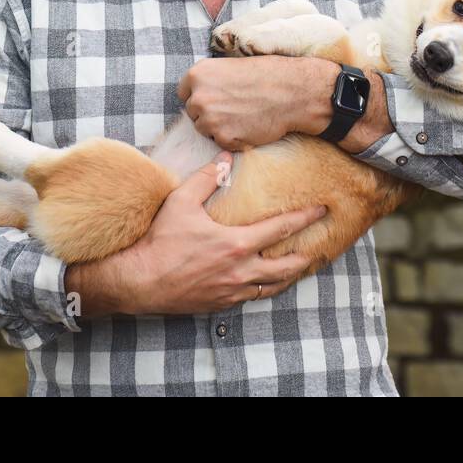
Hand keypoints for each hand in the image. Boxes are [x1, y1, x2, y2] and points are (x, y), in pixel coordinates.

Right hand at [119, 153, 327, 314]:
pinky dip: (265, 288)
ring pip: (273, 287)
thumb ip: (207, 178)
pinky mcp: (222, 305)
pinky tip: (265, 282)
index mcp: (237, 244)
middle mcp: (241, 271)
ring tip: (299, 267)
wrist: (140, 281)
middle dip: (307, 256)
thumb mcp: (181, 202)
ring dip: (289, 276)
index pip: (281, 229)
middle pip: (287, 267)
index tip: (321, 210)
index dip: (305, 218)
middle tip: (319, 247)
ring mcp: (233, 291)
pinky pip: (253, 297)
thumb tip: (226, 157)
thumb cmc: (161, 241)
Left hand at [176, 56, 335, 150]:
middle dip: (209, 113)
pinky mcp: (224, 139)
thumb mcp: (231, 66)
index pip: (184, 93)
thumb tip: (200, 91)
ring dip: (220, 127)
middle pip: (193, 113)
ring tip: (244, 116)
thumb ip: (211, 79)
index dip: (199, 96)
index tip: (213, 99)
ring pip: (205, 130)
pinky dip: (234, 139)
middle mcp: (199, 97)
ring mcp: (210, 120)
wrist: (293, 92)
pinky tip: (250, 126)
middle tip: (234, 108)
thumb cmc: (268, 74)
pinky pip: (222, 143)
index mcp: (198, 74)